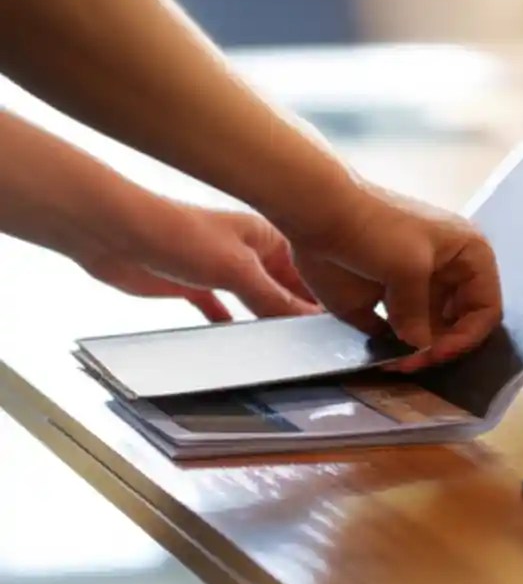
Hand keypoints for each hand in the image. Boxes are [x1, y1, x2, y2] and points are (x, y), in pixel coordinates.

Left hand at [0, 111, 317, 321]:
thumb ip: (276, 301)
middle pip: (286, 289)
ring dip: (268, 322)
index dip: (328, 297)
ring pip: (256, 302)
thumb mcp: (239, 271)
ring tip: (290, 349)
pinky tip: (242, 343)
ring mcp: (222, 268)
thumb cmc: (178, 234)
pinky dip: (231, 326)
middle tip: (321, 344)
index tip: (346, 325)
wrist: (115, 233)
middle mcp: (250, 251)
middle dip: (300, 314)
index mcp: (269, 237)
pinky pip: (222, 311)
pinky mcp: (195, 285)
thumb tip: (312, 324)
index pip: (310, 273)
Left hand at [285, 182, 501, 371]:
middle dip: (441, 348)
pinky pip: (398, 337)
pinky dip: (393, 351)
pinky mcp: (384, 303)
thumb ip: (418, 315)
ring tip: (397, 363)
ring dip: (418, 354)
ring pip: (429, 335)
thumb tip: (418, 349)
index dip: (467, 335)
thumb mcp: (408, 267)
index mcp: (467, 255)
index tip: (438, 351)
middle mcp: (446, 275)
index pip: (486, 308)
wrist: (317, 212)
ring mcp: (414, 290)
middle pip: (459, 325)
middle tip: (414, 362)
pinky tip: (383, 359)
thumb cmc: (374, 228)